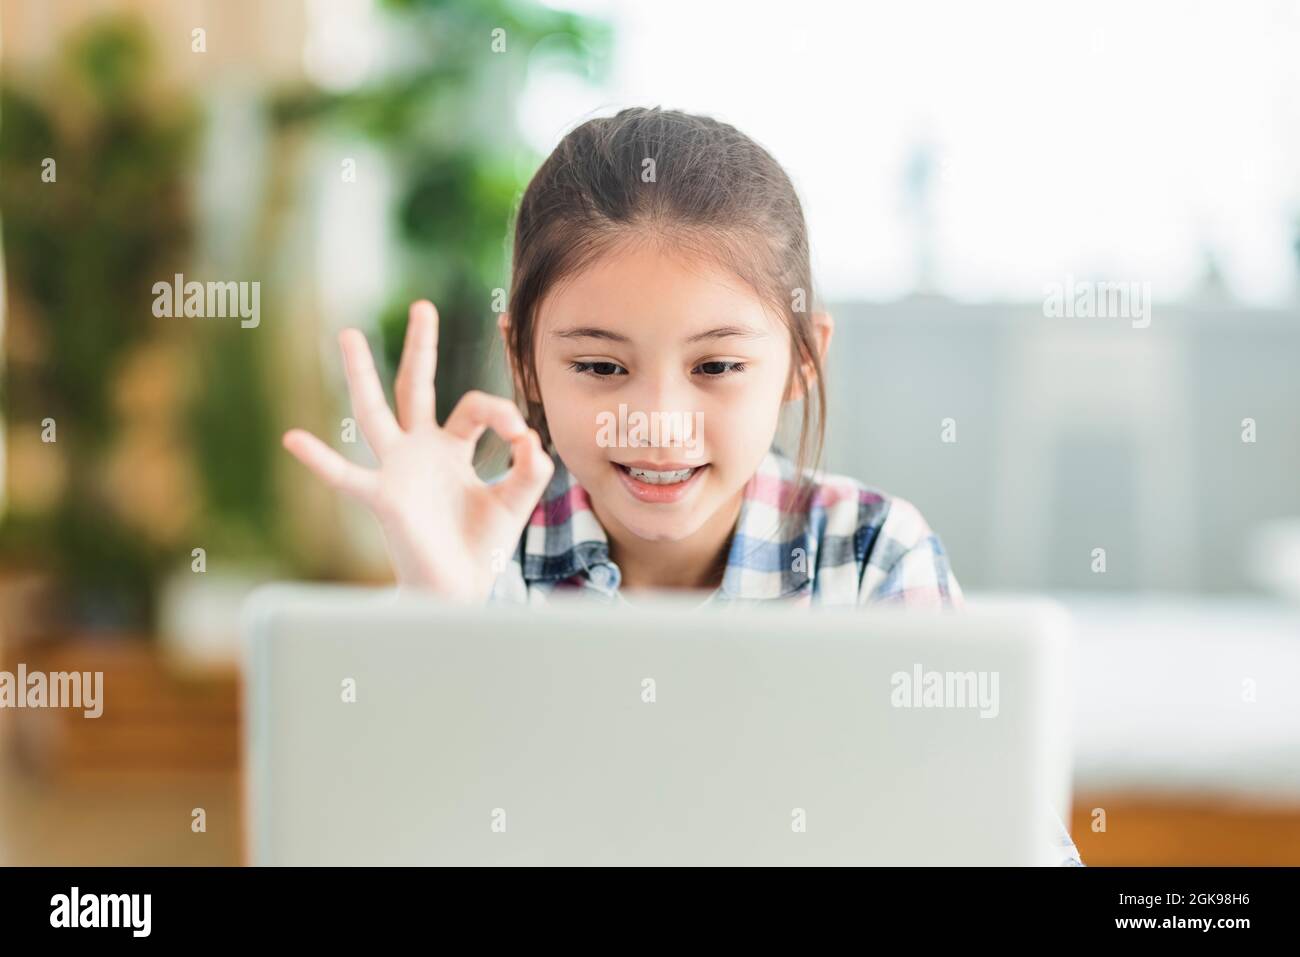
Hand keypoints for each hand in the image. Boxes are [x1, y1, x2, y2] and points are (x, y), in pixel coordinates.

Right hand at [282, 300, 553, 600]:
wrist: (459, 590)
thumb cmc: (480, 546)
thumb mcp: (516, 501)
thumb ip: (531, 469)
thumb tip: (529, 439)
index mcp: (452, 447)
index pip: (475, 408)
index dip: (501, 413)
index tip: (521, 435)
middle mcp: (420, 450)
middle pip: (416, 387)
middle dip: (420, 348)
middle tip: (422, 306)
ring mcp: (397, 469)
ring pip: (374, 412)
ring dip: (361, 374)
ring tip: (347, 335)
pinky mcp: (383, 497)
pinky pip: (346, 476)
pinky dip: (319, 461)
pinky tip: (292, 439)